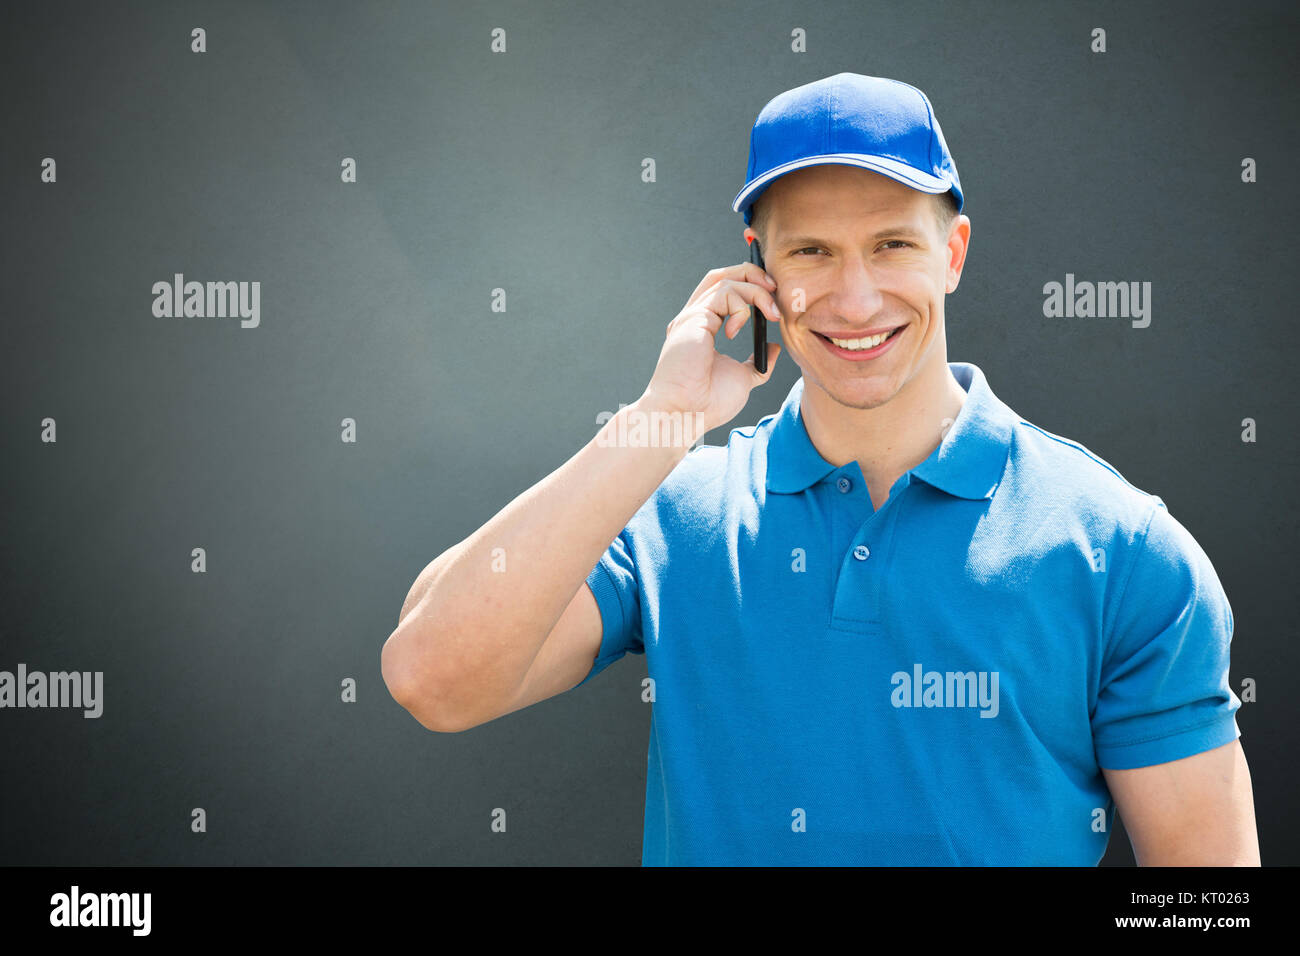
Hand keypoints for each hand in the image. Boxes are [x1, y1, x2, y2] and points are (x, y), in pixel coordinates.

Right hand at [639, 262, 783, 434]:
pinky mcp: (694, 318)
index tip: (773, 300)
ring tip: (772, 313)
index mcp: (702, 329)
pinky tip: (741, 329)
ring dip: (756, 291)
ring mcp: (692, 317)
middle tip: (775, 289)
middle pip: (721, 275)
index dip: (749, 285)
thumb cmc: (707, 404)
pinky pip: (724, 293)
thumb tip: (773, 347)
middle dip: (752, 274)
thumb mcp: (743, 379)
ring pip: (726, 280)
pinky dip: (742, 305)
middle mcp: (694, 319)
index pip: (724, 291)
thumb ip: (757, 362)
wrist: (686, 415)